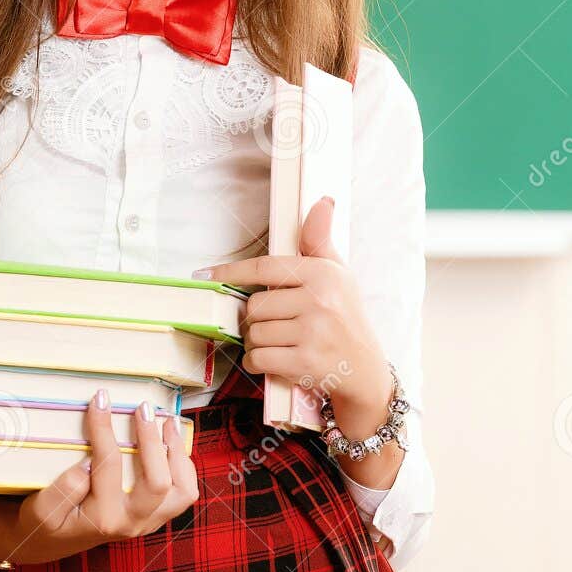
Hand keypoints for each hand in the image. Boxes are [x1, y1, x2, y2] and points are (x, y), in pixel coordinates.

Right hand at [0, 392, 199, 565]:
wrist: (54, 544)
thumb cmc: (45, 524)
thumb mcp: (40, 511)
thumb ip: (62, 491)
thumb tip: (87, 464)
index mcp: (103, 518)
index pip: (109, 465)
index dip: (104, 428)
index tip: (99, 400)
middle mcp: (132, 523)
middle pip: (157, 481)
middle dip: (151, 439)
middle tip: (141, 407)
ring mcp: (148, 521)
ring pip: (181, 490)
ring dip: (177, 454)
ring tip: (167, 422)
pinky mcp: (155, 516)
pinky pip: (184, 493)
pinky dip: (183, 466)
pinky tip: (171, 443)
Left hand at [198, 196, 391, 431]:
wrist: (365, 370)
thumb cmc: (346, 318)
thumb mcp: (338, 275)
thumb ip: (319, 240)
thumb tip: (322, 202)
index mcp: (322, 274)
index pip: (264, 267)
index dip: (231, 272)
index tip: (206, 275)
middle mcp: (318, 300)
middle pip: (254, 305)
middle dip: (256, 318)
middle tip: (276, 324)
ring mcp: (311, 332)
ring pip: (254, 333)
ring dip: (257, 342)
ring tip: (280, 343)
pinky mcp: (304, 362)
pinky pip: (258, 358)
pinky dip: (257, 362)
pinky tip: (273, 361)